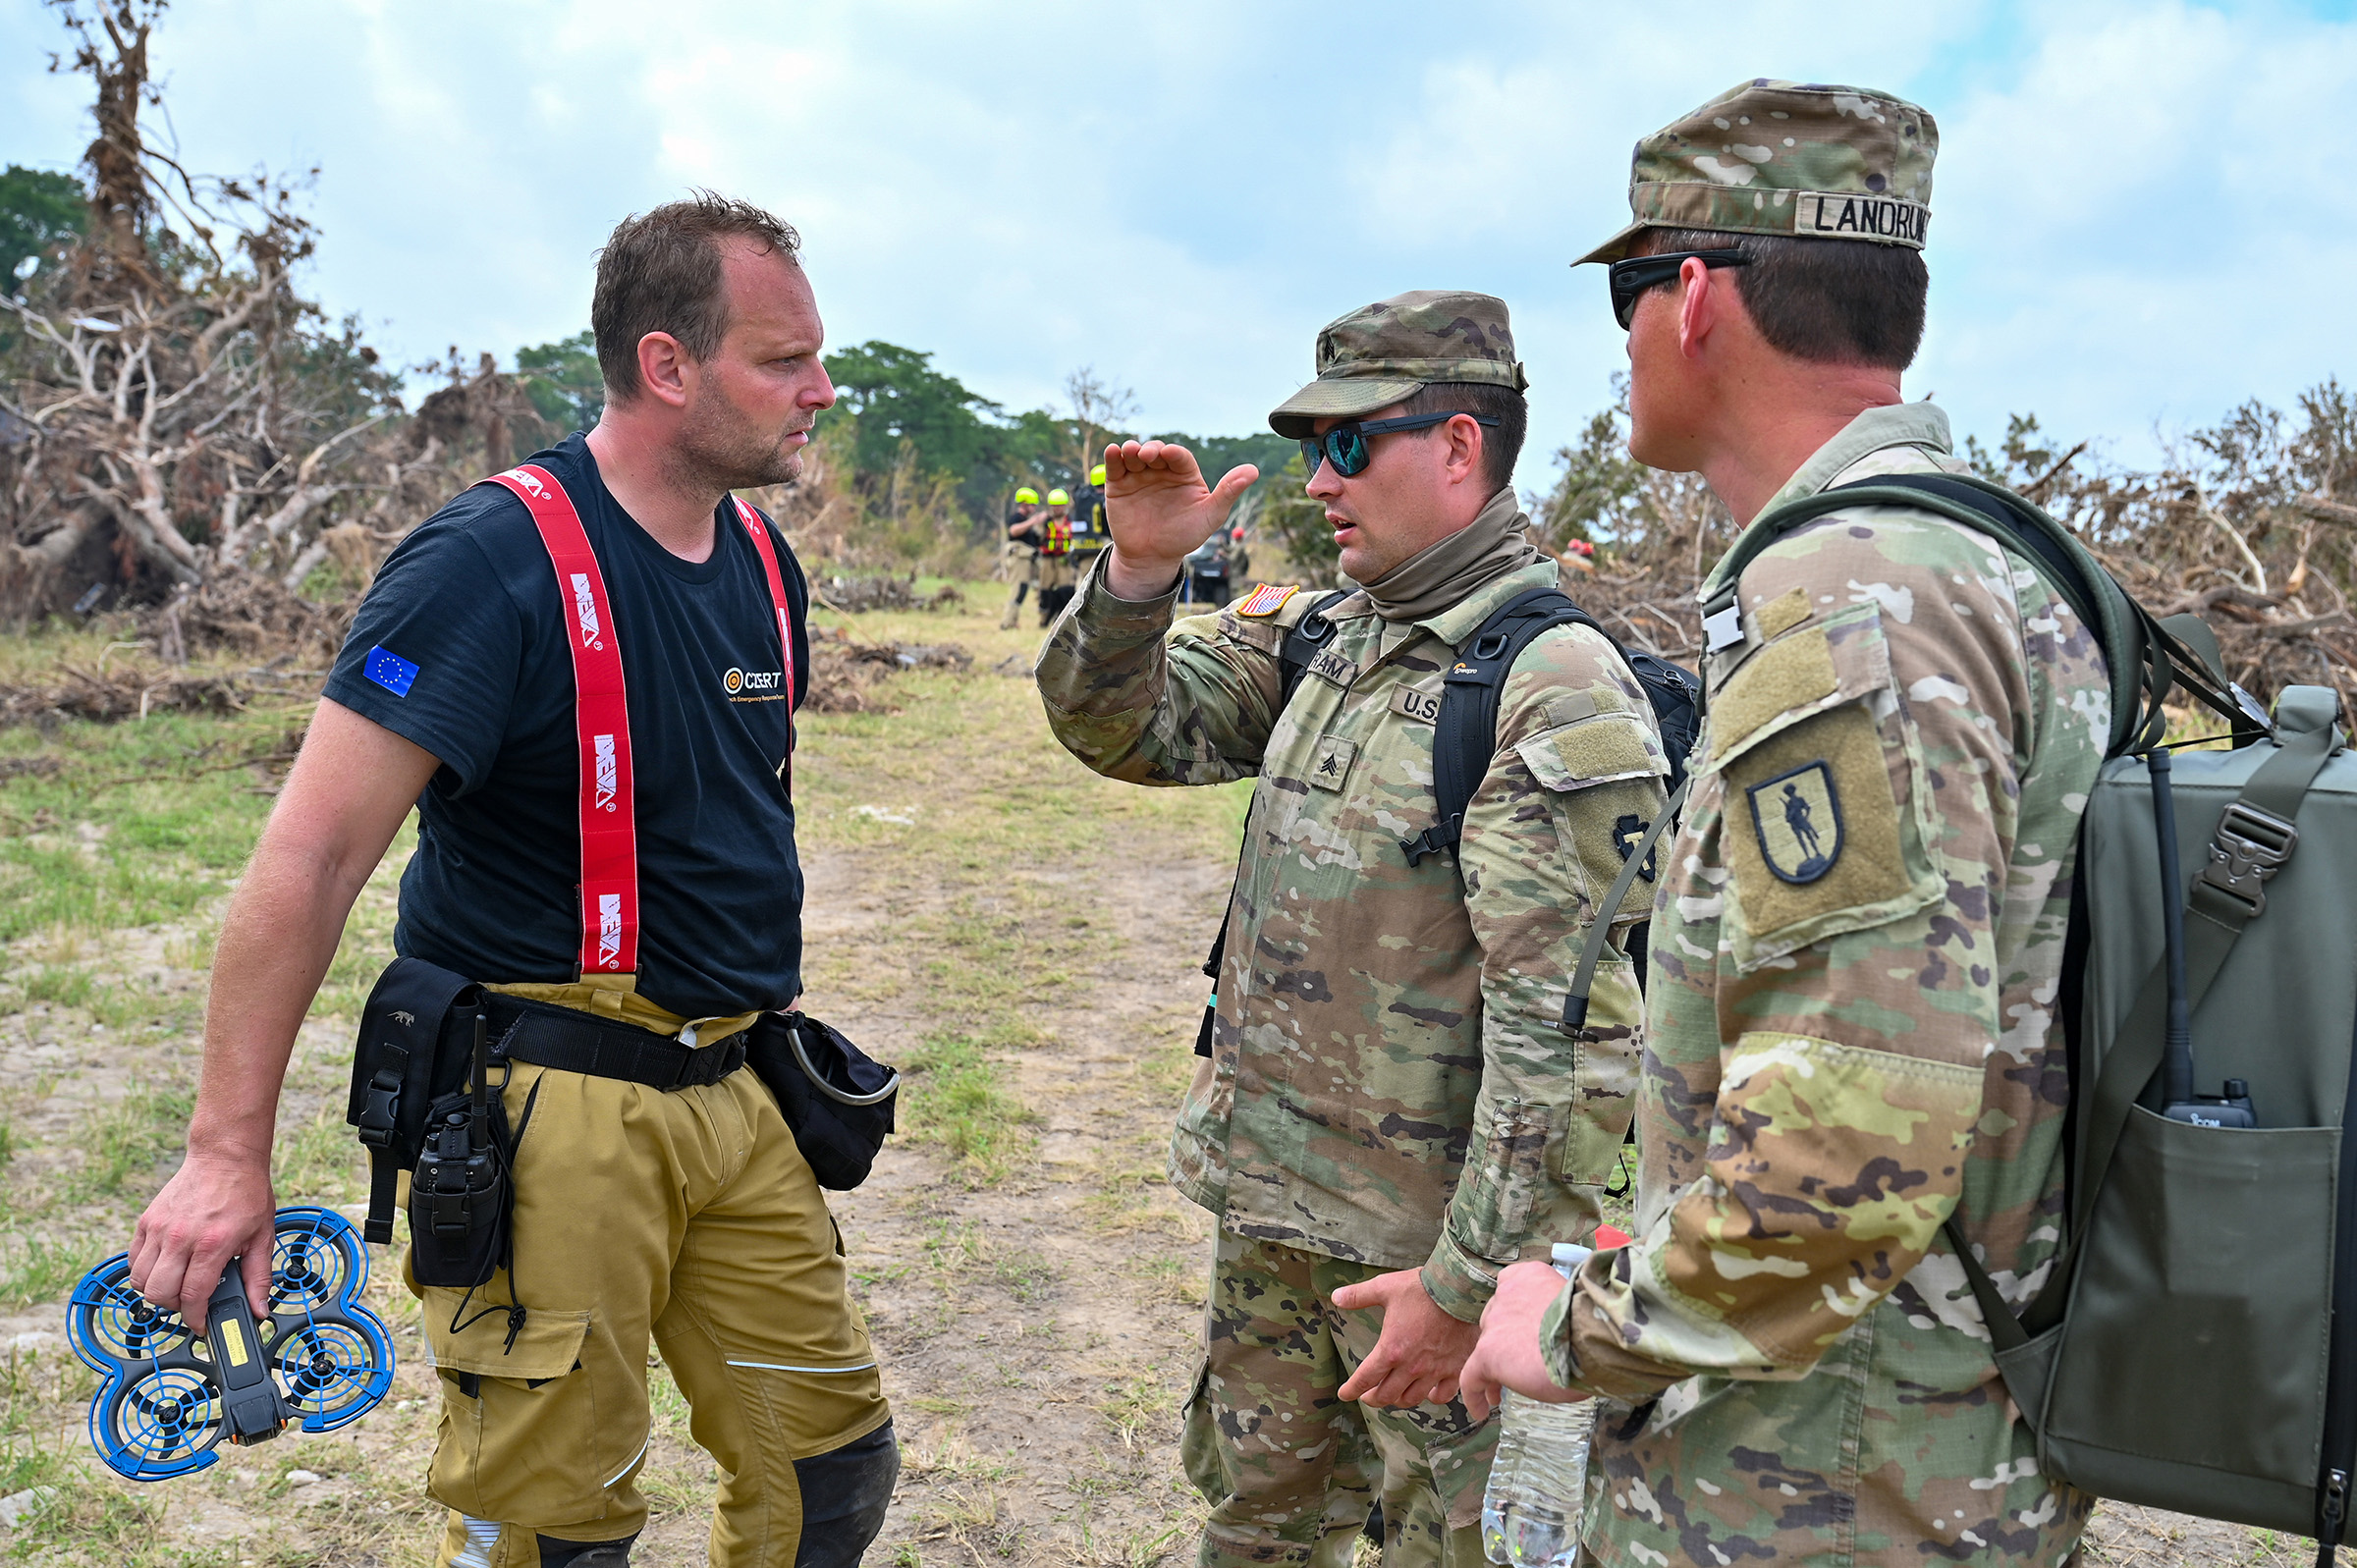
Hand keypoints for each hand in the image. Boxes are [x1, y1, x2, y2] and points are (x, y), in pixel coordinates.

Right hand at [127, 1151, 277, 1330]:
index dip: (196, 1319)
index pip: (192, 1296)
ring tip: (177, 1283)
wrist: (225, 1156)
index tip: (201, 1324)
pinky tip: (165, 1266)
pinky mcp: (146, 1221)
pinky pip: (133, 1260)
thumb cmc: (247, 1193)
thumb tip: (260, 1309)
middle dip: (174, 1307)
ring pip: (140, 1280)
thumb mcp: (263, 1236)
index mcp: (212, 1244)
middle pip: (159, 1294)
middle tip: (190, 1301)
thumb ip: (259, 1277)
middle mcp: (181, 1238)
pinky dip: (144, 1271)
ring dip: (156, 1290)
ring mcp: (159, 1229)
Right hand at [1099, 439, 1256, 598]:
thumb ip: (1228, 492)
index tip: (1168, 454)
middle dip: (1151, 449)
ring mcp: (1140, 476)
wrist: (1152, 558)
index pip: (1180, 457)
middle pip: (1156, 451)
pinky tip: (1113, 451)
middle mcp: (1162, 471)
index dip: (1174, 453)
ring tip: (1130, 452)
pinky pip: (1115, 466)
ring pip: (1135, 454)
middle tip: (1148, 455)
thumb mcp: (1210, 516)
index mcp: (1185, 474)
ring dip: (1132, 449)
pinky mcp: (1119, 484)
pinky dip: (1113, 456)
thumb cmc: (1184, 537)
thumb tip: (1254, 470)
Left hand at [1331, 1268, 1481, 1408]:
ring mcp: (1434, 1370)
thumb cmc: (1422, 1288)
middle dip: (1373, 1398)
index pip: (1365, 1378)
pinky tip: (1428, 1393)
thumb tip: (1336, 1296)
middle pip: (1386, 1395)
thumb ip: (1358, 1295)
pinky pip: (1442, 1395)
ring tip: (1393, 1395)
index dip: (1351, 1390)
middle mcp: (1411, 1367)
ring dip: (1398, 1399)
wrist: (1460, 1290)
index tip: (1345, 1394)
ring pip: (1412, 1398)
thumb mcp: (1385, 1287)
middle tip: (1367, 1395)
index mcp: (1391, 1350)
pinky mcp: (1455, 1369)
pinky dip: (1432, 1397)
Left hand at [1458, 1259, 1590, 1422]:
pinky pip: (1472, 1376)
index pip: (1510, 1292)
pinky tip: (1482, 1410)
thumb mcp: (1578, 1308)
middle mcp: (1507, 1294)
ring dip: (1492, 1368)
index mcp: (1530, 1277)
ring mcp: (1496, 1323)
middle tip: (1513, 1365)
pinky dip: (1473, 1394)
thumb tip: (1562, 1334)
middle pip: (1496, 1321)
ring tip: (1496, 1393)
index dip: (1512, 1316)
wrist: (1592, 1338)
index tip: (1519, 1334)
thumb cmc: (1597, 1327)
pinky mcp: (1489, 1352)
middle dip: (1502, 1343)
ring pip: (1486, 1347)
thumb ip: (1559, 1313)